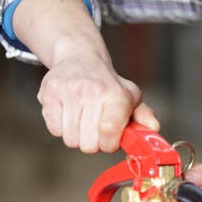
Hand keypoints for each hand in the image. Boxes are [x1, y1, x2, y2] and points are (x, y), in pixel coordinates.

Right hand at [37, 54, 158, 152]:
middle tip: (97, 128)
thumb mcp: (131, 97)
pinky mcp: (48, 94)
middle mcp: (92, 91)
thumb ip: (144, 116)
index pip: (109, 129)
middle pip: (88, 144)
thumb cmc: (109, 84)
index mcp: (117, 95)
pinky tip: (70, 115)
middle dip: (95, 142)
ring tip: (84, 120)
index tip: (112, 139)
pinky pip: (54, 130)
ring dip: (78, 136)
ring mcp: (68, 92)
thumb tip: (153, 129)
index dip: (110, 143)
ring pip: (71, 139)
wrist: (80, 58)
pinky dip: (62, 128)